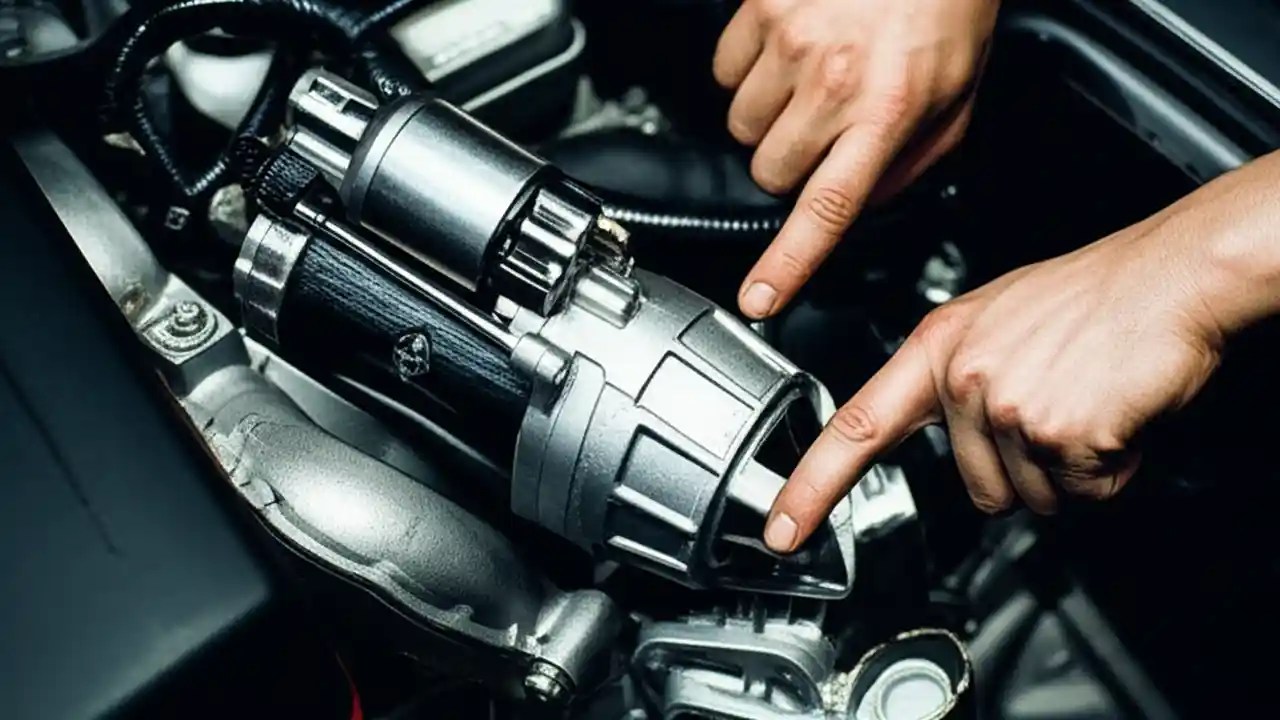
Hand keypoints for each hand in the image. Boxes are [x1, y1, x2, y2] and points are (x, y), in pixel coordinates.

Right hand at [713, 0, 999, 318]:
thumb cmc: (946, 3)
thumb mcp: (955, 95)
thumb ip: (911, 161)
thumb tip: (862, 202)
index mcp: (887, 112)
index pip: (826, 210)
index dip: (787, 264)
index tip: (759, 300)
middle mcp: (834, 81)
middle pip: (768, 171)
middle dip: (789, 161)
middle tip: (824, 124)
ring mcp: (790, 42)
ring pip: (740, 125)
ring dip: (768, 113)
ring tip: (811, 75)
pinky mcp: (760, 10)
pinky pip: (725, 70)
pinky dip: (748, 66)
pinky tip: (789, 45)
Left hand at [762, 149, 1279, 552]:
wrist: (1171, 274)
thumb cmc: (1096, 294)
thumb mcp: (998, 319)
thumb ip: (960, 375)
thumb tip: (950, 428)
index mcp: (939, 347)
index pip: (858, 426)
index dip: (813, 486)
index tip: (783, 527)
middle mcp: (964, 379)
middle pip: (979, 489)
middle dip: (1025, 470)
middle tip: (1060, 407)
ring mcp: (1009, 408)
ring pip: (1033, 497)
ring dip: (1069, 470)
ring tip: (1088, 403)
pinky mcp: (1060, 434)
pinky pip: (1083, 492)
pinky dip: (1109, 468)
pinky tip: (1114, 415)